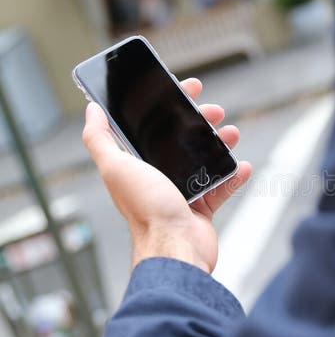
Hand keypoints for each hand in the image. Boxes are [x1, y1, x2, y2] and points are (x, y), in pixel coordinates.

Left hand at [82, 78, 251, 272]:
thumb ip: (99, 139)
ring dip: (220, 144)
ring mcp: (181, 193)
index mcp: (136, 165)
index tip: (186, 88)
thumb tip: (91, 110)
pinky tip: (242, 165)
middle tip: (215, 111)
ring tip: (232, 133)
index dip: (168, 105)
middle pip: (181, 140)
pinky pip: (221, 187)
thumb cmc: (146, 210)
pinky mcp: (202, 209)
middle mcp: (157, 178)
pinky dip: (233, 175)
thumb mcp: (116, 167)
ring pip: (204, 161)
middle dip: (200, 121)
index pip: (151, 126)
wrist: (175, 249)